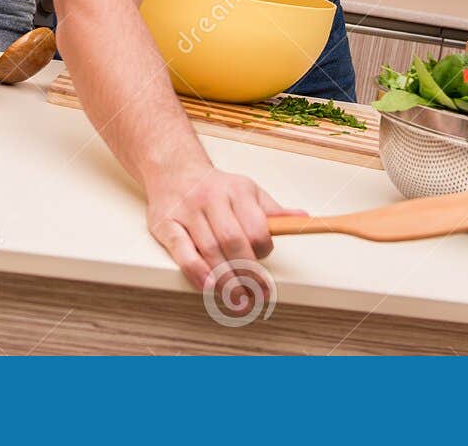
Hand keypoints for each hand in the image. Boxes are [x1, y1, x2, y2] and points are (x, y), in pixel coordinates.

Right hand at [145, 161, 302, 290]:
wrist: (174, 169)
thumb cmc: (215, 187)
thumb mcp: (247, 190)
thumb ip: (273, 211)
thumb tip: (302, 219)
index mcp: (237, 191)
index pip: (256, 228)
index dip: (263, 251)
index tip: (264, 264)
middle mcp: (211, 198)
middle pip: (233, 241)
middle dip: (247, 273)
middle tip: (256, 294)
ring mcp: (187, 211)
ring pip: (209, 250)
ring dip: (225, 279)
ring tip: (238, 299)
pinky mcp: (166, 224)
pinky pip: (182, 252)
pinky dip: (196, 272)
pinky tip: (209, 286)